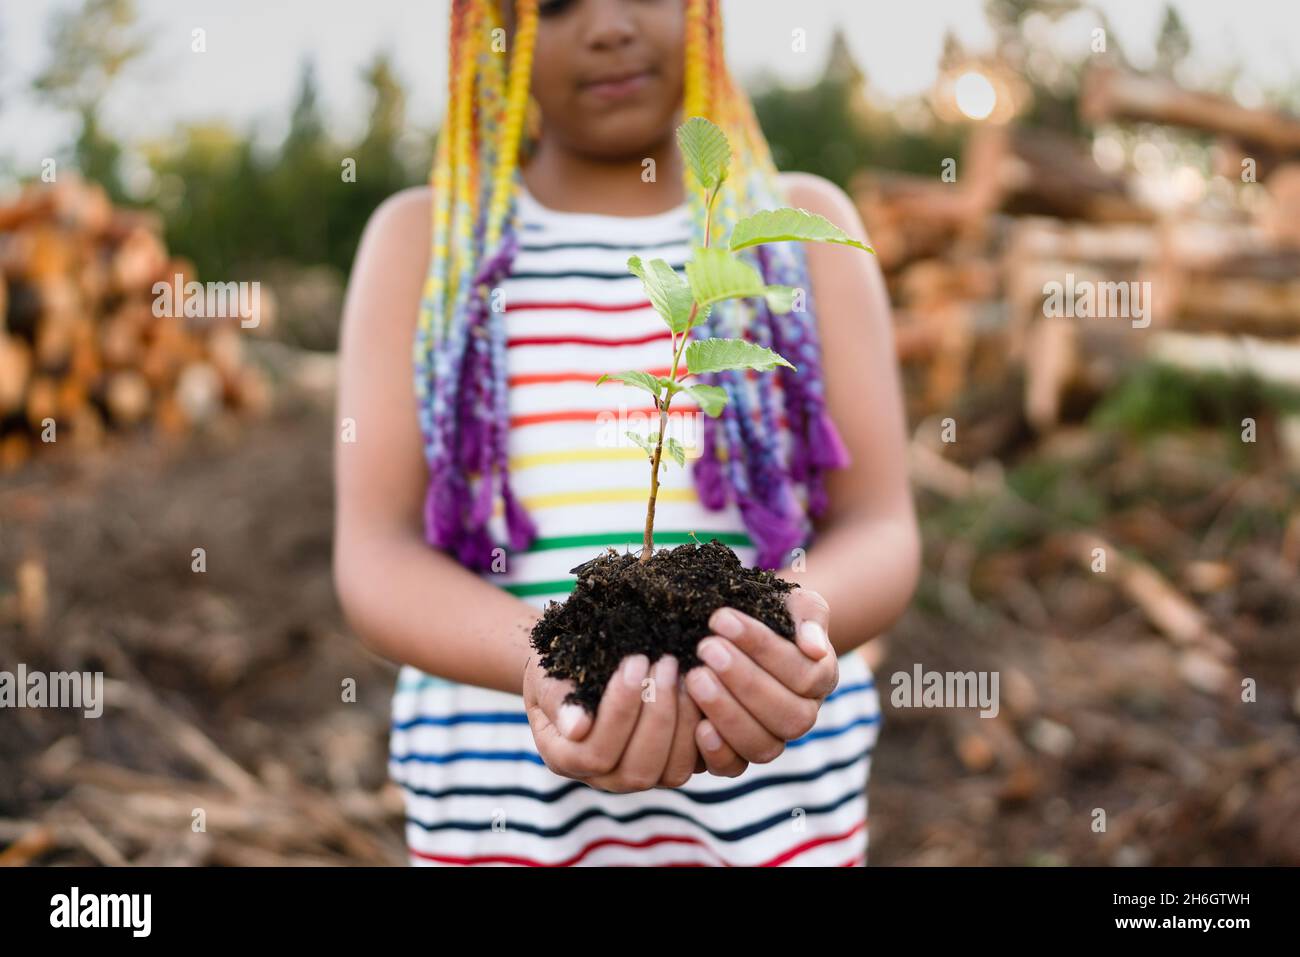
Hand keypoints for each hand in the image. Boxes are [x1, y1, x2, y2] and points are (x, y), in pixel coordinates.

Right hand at [522, 653, 701, 791]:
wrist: (572, 664)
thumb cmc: (556, 668)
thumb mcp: (545, 675)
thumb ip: (557, 700)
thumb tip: (577, 727)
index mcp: (564, 758)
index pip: (595, 755)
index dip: (619, 711)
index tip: (635, 662)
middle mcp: (602, 778)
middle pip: (637, 772)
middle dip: (657, 714)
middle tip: (665, 663)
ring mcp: (637, 774)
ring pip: (671, 773)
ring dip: (683, 721)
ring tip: (683, 673)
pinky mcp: (668, 764)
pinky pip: (694, 762)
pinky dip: (700, 727)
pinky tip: (699, 688)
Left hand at [685, 589, 837, 770]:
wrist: (742, 631)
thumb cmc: (771, 613)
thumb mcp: (794, 603)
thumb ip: (810, 618)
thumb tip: (815, 648)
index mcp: (820, 677)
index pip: (804, 672)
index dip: (763, 647)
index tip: (721, 618)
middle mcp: (802, 715)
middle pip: (788, 715)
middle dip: (744, 680)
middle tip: (706, 648)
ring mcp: (771, 738)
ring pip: (763, 745)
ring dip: (728, 712)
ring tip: (694, 676)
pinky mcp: (738, 754)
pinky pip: (734, 767)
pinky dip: (717, 752)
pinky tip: (697, 725)